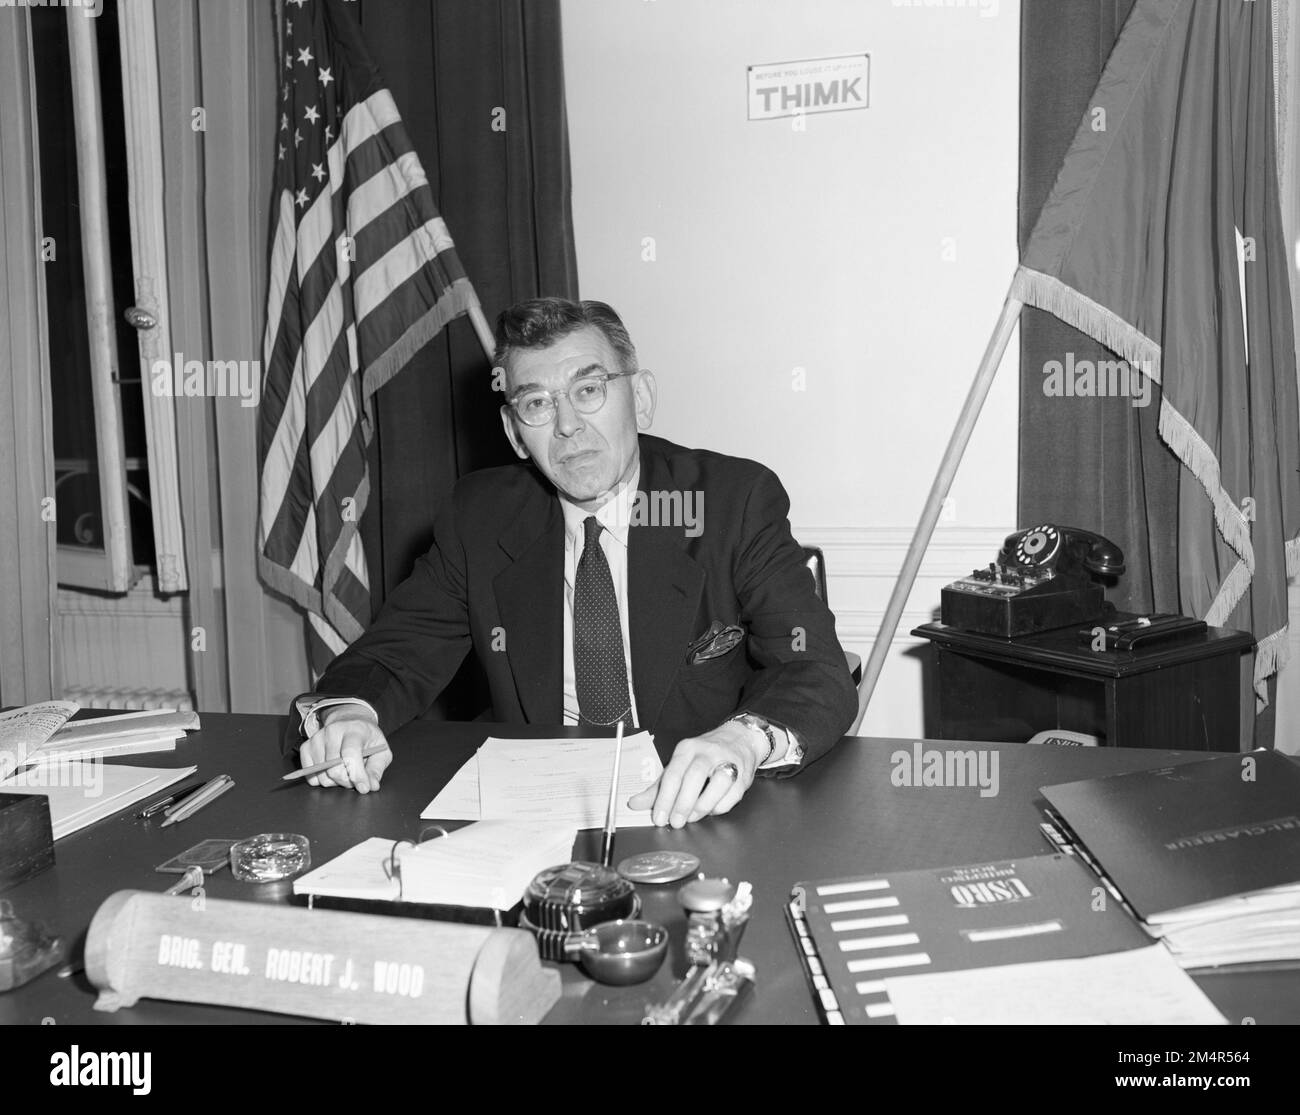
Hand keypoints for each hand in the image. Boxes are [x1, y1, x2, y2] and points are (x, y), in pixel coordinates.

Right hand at [299, 706, 390, 792]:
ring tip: (344, 772)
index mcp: (354, 730)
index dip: (357, 774)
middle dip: (347, 781)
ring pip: (322, 775)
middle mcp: (332, 732)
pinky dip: (321, 780)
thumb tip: (371, 786)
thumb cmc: (367, 739)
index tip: (364, 788)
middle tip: (355, 779)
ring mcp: (317, 739)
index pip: (350, 753)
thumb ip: (376, 769)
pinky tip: (331, 771)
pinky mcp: (306, 747)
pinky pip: (310, 775)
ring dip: (335, 782)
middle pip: (334, 769)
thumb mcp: (380, 751)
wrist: (350, 723)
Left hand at [627, 722, 764, 827]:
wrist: (739, 740)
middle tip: (676, 822)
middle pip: (694, 778)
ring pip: (718, 783)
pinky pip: (732, 795)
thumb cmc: (703, 756)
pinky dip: (720, 807)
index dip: (664, 799)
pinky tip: (710, 810)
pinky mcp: (744, 775)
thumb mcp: (678, 765)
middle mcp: (708, 752)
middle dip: (683, 804)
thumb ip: (658, 787)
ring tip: (692, 817)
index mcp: (687, 748)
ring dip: (703, 805)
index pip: (673, 774)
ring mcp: (728, 762)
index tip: (659, 818)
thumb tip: (635, 804)